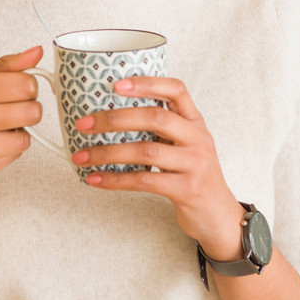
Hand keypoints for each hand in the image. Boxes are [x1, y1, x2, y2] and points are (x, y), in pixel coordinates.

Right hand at [0, 46, 44, 182]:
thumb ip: (6, 66)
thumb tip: (37, 52)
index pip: (24, 85)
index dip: (29, 86)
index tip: (20, 88)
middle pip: (31, 113)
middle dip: (28, 109)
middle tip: (13, 108)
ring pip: (25, 138)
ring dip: (19, 132)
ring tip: (0, 127)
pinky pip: (15, 156)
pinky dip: (10, 148)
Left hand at [70, 76, 245, 259]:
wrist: (218, 216)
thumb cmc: (192, 175)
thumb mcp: (184, 145)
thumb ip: (160, 129)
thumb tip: (108, 117)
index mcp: (195, 121)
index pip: (176, 90)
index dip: (146, 83)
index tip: (115, 84)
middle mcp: (198, 138)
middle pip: (155, 118)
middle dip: (114, 119)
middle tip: (83, 125)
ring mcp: (195, 164)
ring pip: (146, 151)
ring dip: (107, 153)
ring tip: (81, 156)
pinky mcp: (187, 189)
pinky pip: (145, 180)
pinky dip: (115, 179)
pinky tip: (95, 179)